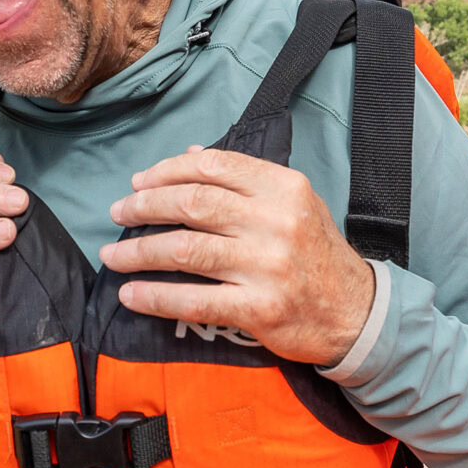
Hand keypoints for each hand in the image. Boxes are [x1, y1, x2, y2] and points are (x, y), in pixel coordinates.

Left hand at [100, 145, 375, 366]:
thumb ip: (244, 179)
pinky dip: (156, 297)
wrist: (354, 312)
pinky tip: (131, 295)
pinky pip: (195, 300)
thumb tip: (190, 155)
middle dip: (145, 207)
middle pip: (193, 204)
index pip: (214, 166)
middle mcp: (276, 223)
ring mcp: (267, 267)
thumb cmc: (315, 252)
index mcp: (284, 188)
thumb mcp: (293, 203)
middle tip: (118, 214)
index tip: (139, 182)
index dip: (167, 171)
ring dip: (139, 252)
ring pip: (186, 251)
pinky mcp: (259, 310)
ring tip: (112, 254)